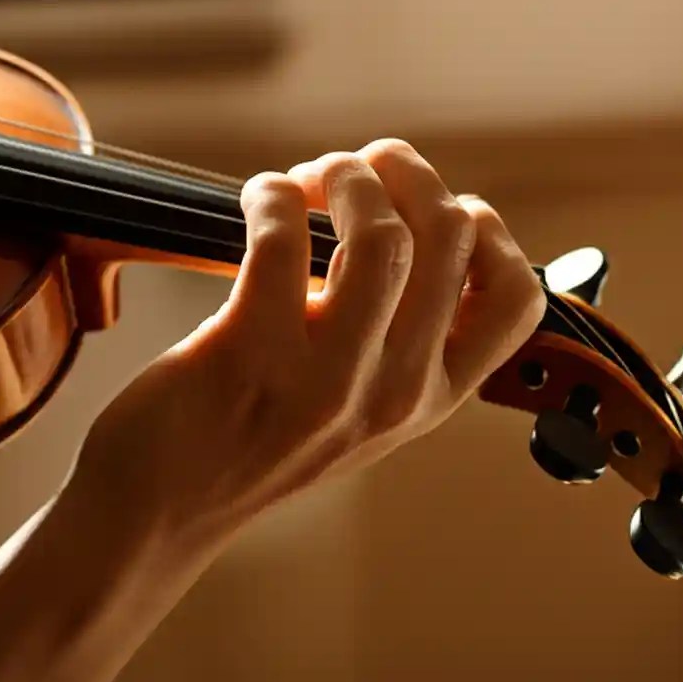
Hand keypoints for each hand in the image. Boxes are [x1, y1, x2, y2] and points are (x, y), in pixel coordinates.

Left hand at [69, 139, 544, 547]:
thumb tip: (416, 223)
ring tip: (309, 182)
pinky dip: (274, 194)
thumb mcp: (365, 408)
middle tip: (358, 170)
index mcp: (432, 398)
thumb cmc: (261, 441)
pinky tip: (261, 200)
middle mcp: (396, 392)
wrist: (165, 512)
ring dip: (343, 176)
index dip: (488, 230)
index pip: (518, 299)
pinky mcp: (251, 355)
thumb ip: (405, 339)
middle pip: (451, 237)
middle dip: (404, 172)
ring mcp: (328, 380)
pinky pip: (283, 236)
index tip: (435, 208)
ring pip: (382, 233)